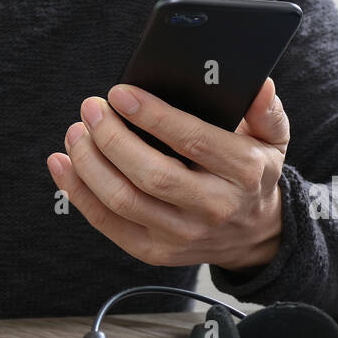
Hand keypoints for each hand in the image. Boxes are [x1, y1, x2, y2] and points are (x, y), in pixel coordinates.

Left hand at [47, 78, 288, 270]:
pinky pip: (107, 223)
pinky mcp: (155, 251)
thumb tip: (258, 85)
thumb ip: (267, 111)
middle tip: (91, 108)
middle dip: (112, 138)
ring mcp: (182, 235)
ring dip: (89, 163)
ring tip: (77, 131)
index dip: (152, 116)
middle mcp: (214, 208)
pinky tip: (64, 162)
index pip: (193, 142)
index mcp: (244, 174)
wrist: (254, 235)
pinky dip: (78, 192)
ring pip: (123, 200)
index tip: (120, 93)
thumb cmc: (254, 175)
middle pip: (151, 175)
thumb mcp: (273, 140)